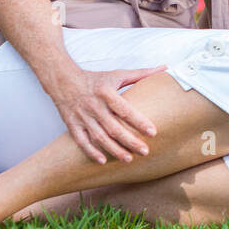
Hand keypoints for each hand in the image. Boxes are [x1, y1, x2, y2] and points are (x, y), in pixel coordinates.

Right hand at [47, 66, 164, 163]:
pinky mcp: (72, 125)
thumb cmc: (95, 79)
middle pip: (113, 127)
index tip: (153, 132)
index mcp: (106, 93)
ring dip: (113, 149)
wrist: (63, 80)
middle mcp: (94, 106)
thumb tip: (165, 67)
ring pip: (99, 137)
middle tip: (145, 151)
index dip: (139, 121)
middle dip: (129, 141)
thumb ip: (142, 73)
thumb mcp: (118, 74)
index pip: (125, 110)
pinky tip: (103, 161)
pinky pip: (81, 141)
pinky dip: (91, 151)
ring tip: (128, 159)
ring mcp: (82, 117)